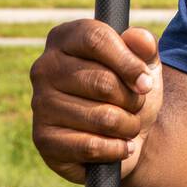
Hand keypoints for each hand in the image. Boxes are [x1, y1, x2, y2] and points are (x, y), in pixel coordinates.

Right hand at [29, 19, 162, 182]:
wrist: (126, 135)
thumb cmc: (131, 90)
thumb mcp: (146, 63)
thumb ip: (145, 46)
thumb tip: (139, 37)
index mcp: (66, 38)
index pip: (96, 39)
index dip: (128, 62)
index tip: (146, 82)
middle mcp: (45, 68)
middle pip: (103, 82)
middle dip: (132, 99)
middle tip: (136, 105)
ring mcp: (40, 104)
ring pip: (102, 117)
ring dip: (128, 126)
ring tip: (129, 125)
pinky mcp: (42, 139)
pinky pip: (90, 146)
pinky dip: (116, 149)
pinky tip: (121, 146)